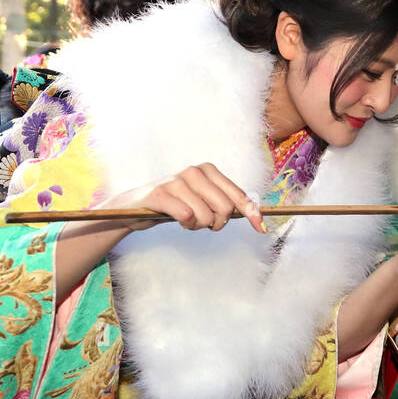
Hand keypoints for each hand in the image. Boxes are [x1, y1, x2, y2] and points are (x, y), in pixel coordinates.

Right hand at [104, 162, 263, 232]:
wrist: (137, 205)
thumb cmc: (177, 203)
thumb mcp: (204, 200)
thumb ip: (228, 203)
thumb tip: (256, 214)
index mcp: (208, 170)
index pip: (238, 195)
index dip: (252, 214)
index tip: (261, 228)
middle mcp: (194, 171)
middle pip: (226, 209)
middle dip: (218, 223)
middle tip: (204, 223)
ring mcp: (177, 181)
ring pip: (207, 216)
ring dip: (199, 226)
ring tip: (188, 220)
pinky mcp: (161, 194)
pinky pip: (187, 217)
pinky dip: (186, 224)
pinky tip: (177, 219)